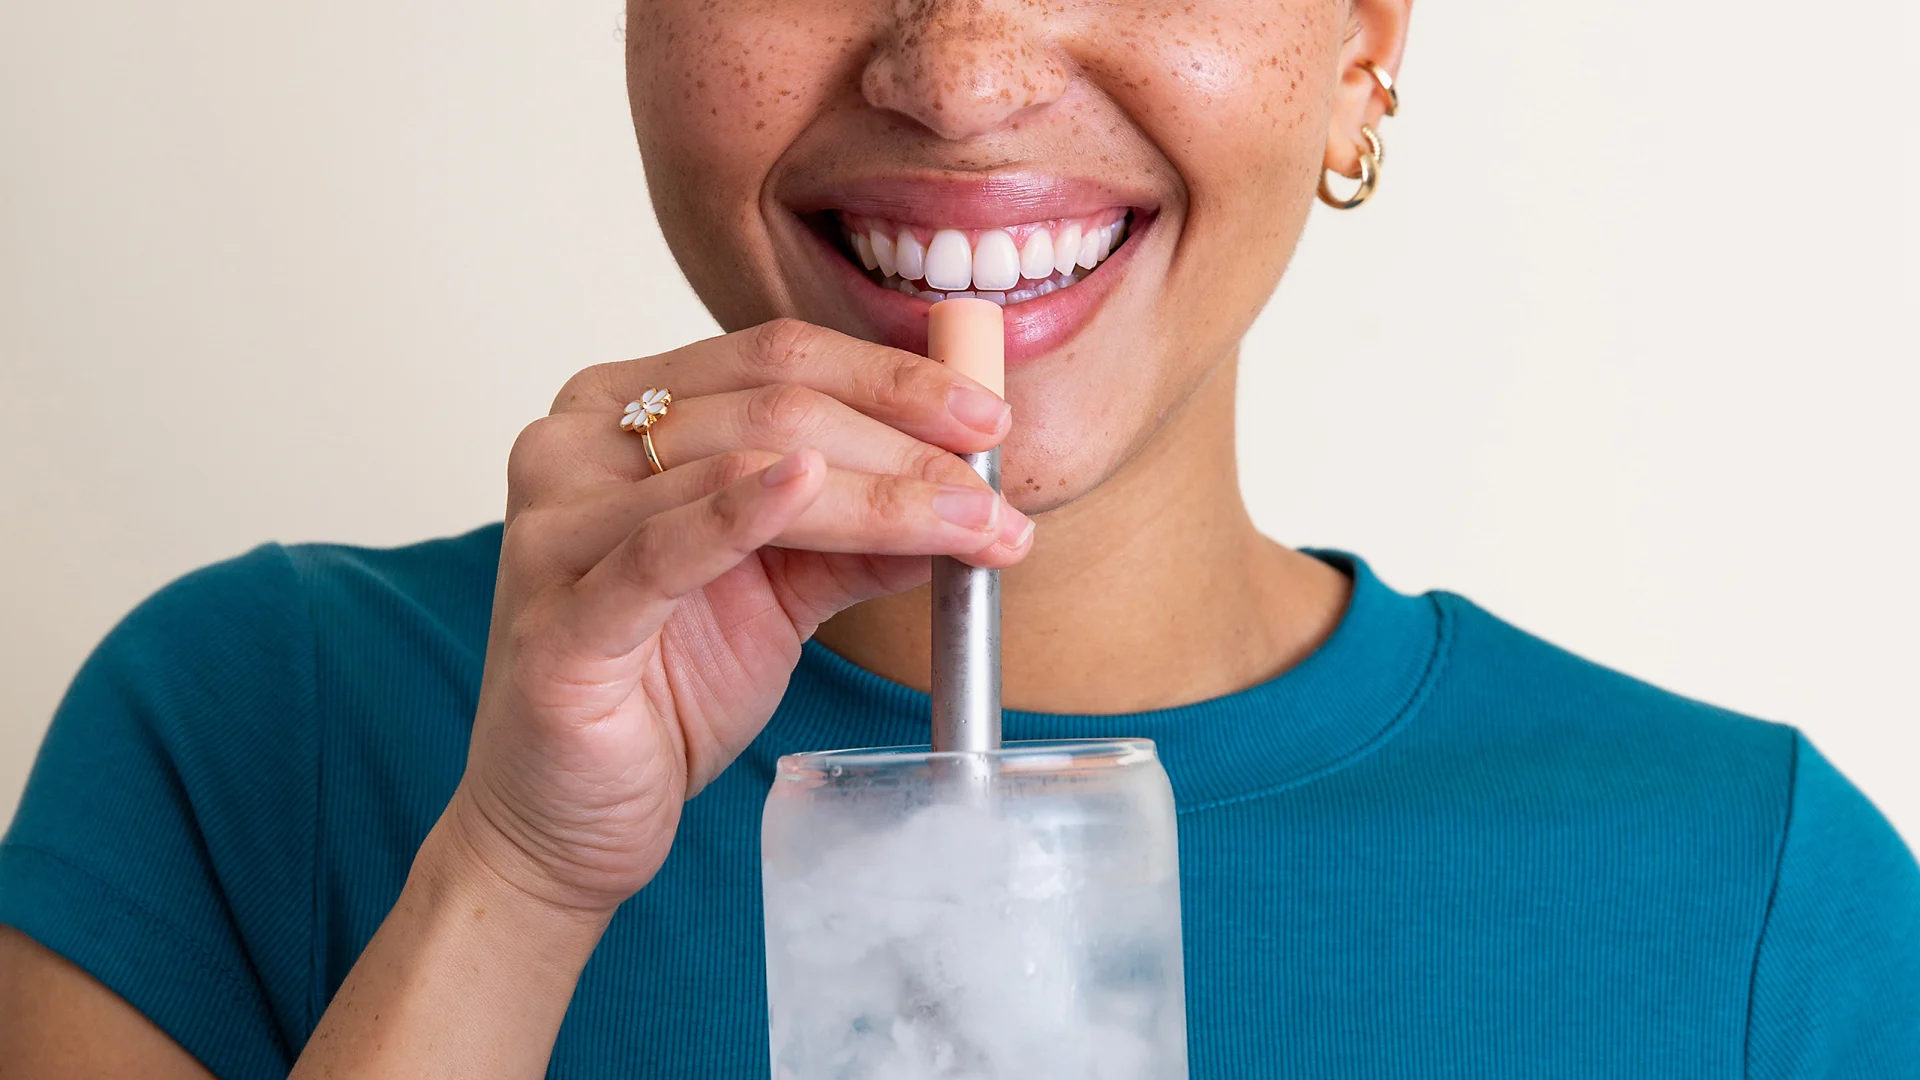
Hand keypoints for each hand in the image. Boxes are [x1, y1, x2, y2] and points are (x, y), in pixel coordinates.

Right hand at [441, 318, 1032, 915]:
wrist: (569, 819)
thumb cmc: (661, 691)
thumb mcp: (781, 588)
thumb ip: (857, 530)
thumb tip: (969, 486)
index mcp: (619, 409)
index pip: (775, 354)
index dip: (894, 378)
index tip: (988, 420)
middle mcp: (572, 445)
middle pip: (772, 407)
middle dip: (905, 447)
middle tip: (994, 493)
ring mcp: (553, 528)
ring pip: (741, 468)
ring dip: (880, 497)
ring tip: (971, 527)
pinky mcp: (558, 619)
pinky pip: (663, 550)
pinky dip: (744, 512)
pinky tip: (812, 487)